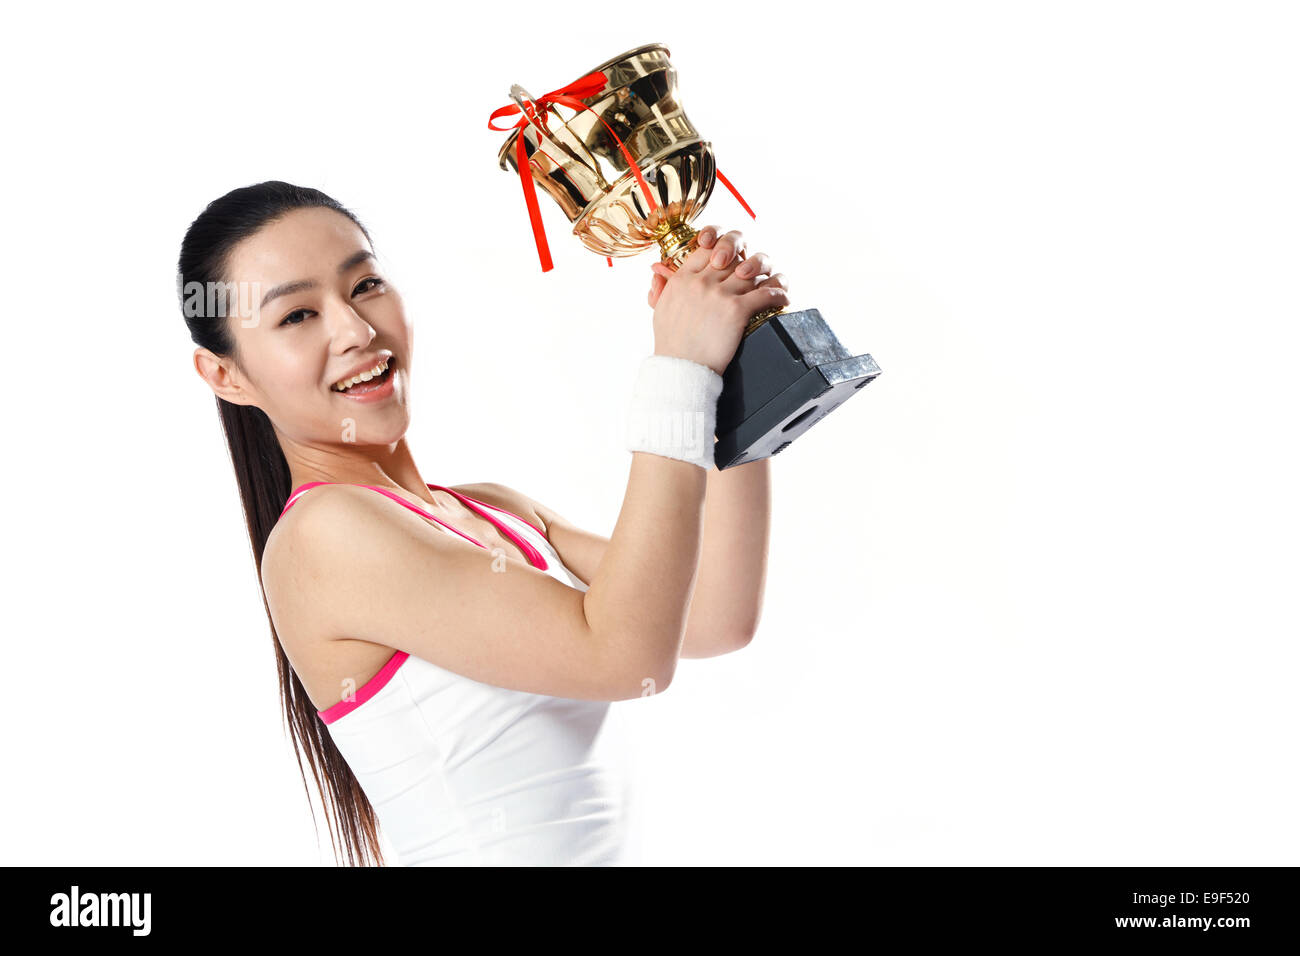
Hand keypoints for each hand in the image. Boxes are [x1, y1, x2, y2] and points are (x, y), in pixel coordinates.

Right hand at [646, 226, 789, 376]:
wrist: (681, 369)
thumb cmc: (671, 344)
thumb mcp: (659, 310)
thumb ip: (662, 288)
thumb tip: (657, 271)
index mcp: (682, 279)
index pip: (707, 250)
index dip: (722, 250)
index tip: (731, 261)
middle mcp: (701, 282)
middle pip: (732, 257)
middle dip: (747, 262)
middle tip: (757, 273)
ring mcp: (720, 294)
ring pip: (752, 272)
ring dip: (768, 276)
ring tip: (777, 283)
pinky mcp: (737, 310)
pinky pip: (766, 293)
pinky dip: (779, 293)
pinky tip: (783, 298)